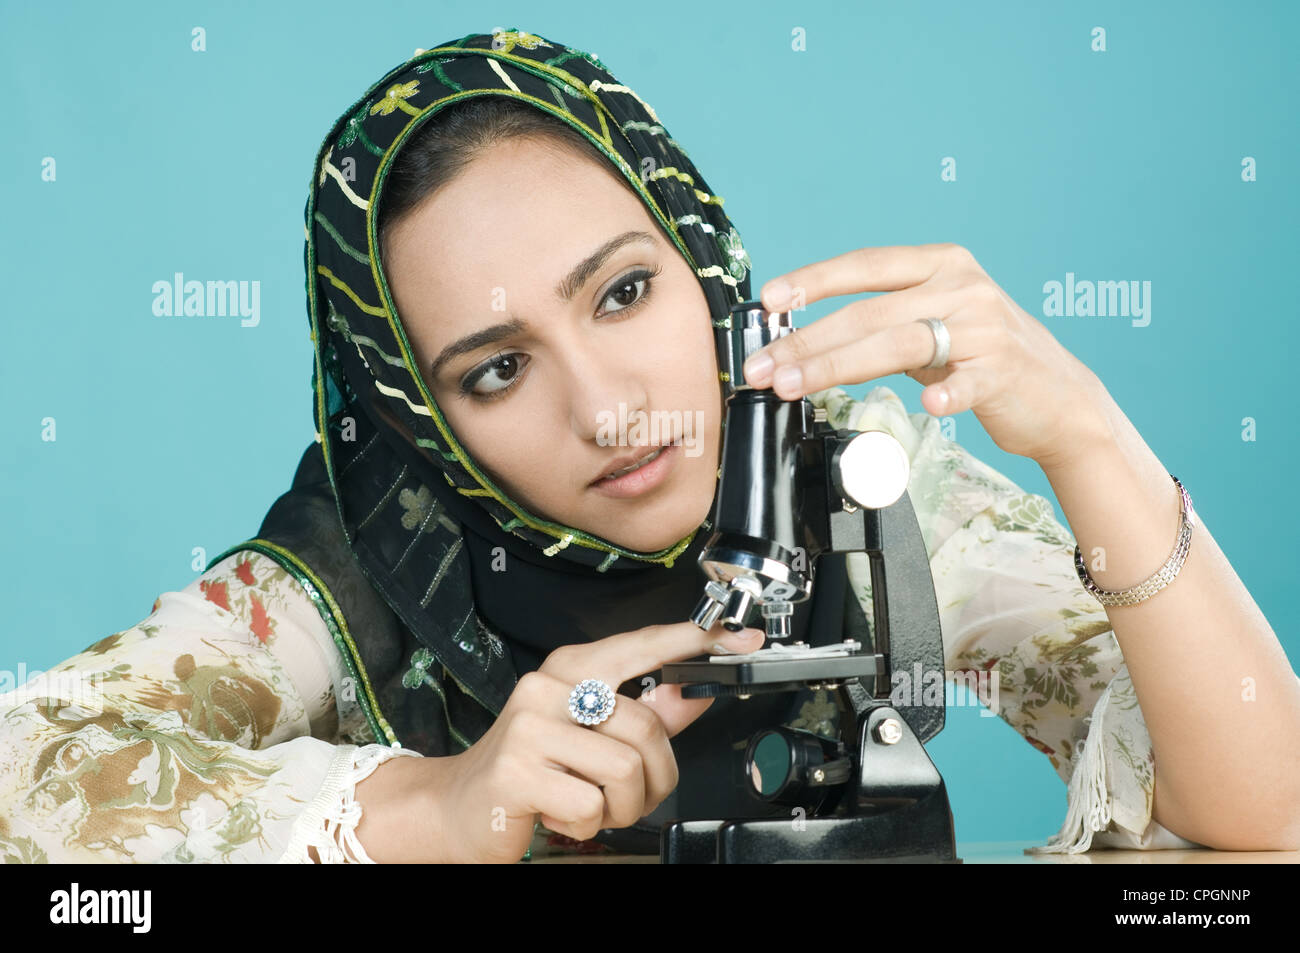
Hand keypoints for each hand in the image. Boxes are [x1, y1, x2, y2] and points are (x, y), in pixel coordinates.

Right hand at [430, 620, 764, 862]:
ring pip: (625, 770)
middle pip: (646, 726)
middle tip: (624, 794)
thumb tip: (695, 690)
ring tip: (586, 803)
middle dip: (651, 776)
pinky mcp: (518, 771)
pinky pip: (591, 805)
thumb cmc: (528, 770)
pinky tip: (558, 813)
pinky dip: (586, 824)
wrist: (457, 808)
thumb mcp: (590, 736)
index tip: (739, 638)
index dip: (696, 641)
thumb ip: (646, 713)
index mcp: (571, 670)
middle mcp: (549, 688)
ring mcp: (530, 727)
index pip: (643, 644)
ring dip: (618, 807)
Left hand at [741, 243, 1111, 471]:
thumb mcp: (931, 322)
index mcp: (940, 264)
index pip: (865, 265)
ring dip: (837, 366)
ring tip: (793, 386)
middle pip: (869, 313)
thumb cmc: (980, 356)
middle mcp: (962, 287)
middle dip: (806, 341)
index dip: (814, 280)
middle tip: (762, 368)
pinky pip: (967, 383)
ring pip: (898, 344)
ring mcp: (985, 328)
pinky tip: (926, 408)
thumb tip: (802, 338)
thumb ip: (879, 321)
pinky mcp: (1004, 372)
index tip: (769, 301)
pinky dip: (947, 395)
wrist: (1058, 396)